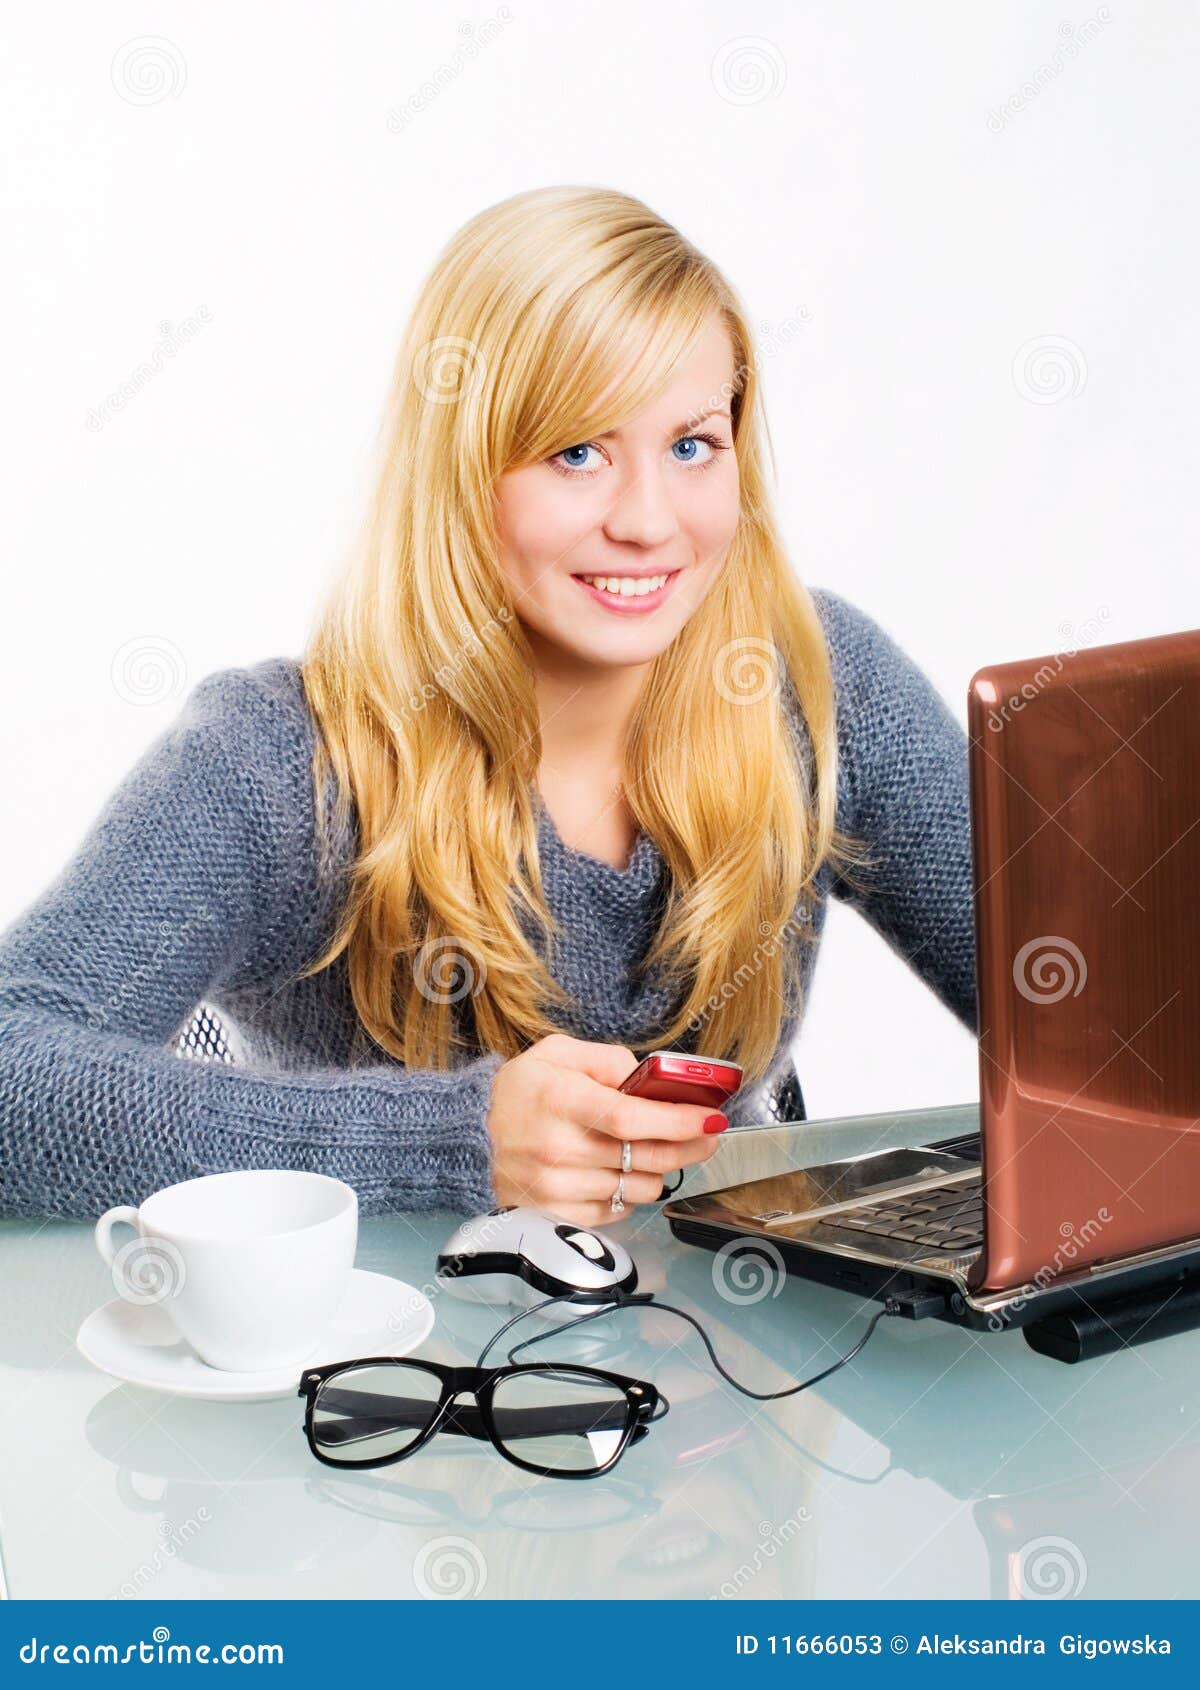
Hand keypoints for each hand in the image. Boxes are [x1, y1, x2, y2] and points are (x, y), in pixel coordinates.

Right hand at [486, 1032, 727, 1226]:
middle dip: (690, 1147)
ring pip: (638, 1188)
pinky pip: (617, 1211)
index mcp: (561, 1101)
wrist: (467, 1136)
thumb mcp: (556, 1054)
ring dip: (660, 1171)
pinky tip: (621, 1172)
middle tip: (707, 1135)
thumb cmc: (518, 1093)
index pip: (633, 1118)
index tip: (710, 1117)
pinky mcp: (556, 1215)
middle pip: (645, 1157)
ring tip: (657, 1152)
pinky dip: (630, 1194)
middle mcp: (558, 1149)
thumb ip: (607, 1059)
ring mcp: (556, 1188)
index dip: (680, 1121)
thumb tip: (648, 1079)